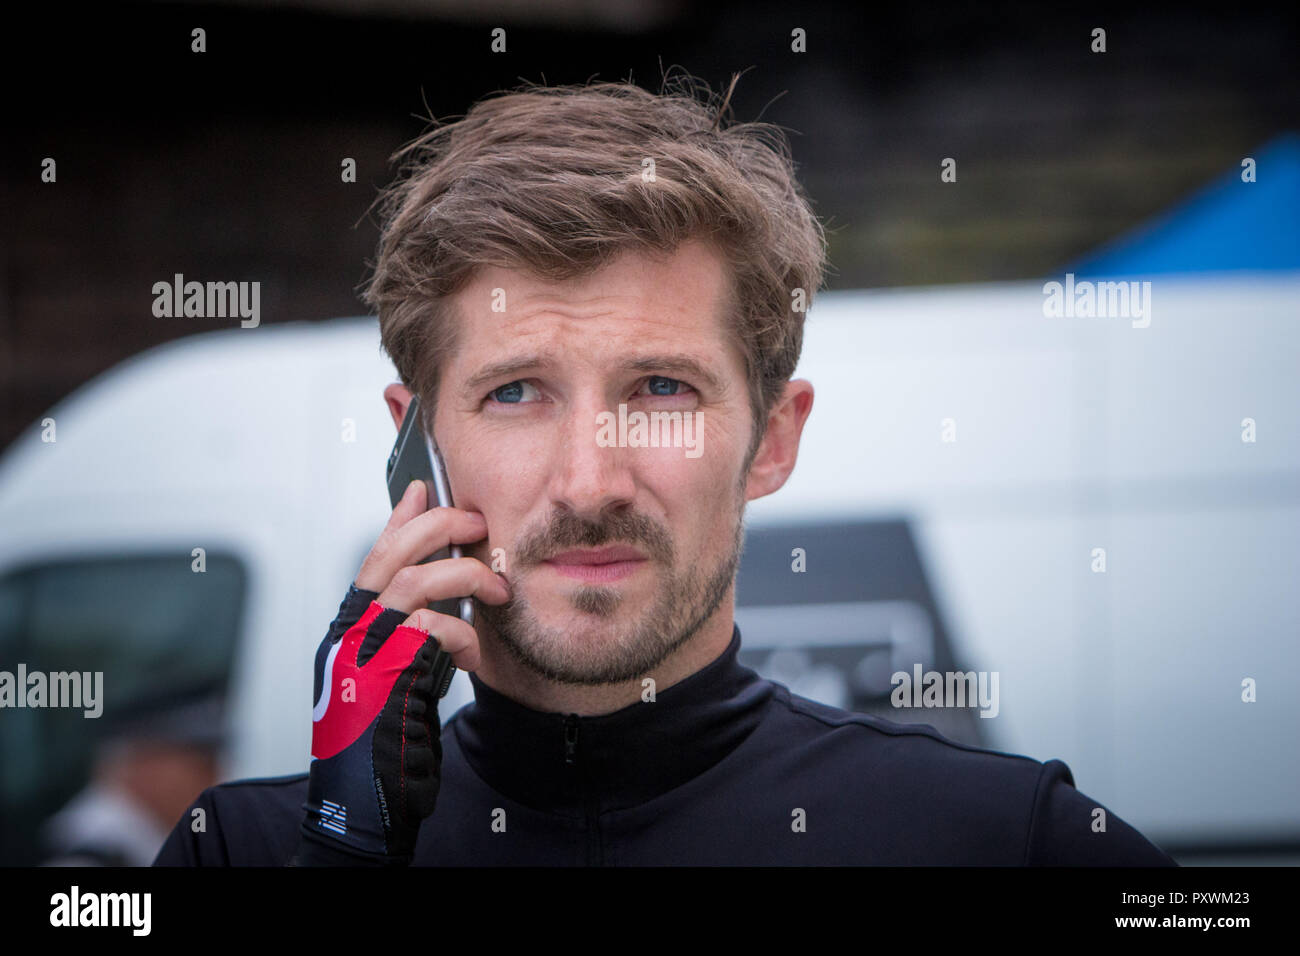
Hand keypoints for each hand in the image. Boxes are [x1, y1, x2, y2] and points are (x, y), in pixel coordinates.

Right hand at [294, 480, 509, 864]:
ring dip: (463, 576)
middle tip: (476, 525)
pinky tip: (473, 650)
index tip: (423, 490)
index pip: (371, 559)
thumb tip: (446, 606)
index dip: (399, 520)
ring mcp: (360, 655)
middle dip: (438, 528)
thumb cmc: (384, 748)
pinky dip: (461, 632)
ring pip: (413, 582)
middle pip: (389, 554)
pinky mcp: (383, 677)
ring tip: (496, 589)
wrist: (362, 807)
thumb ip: (411, 640)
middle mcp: (347, 638)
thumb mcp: (398, 681)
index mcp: (348, 634)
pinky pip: (430, 630)